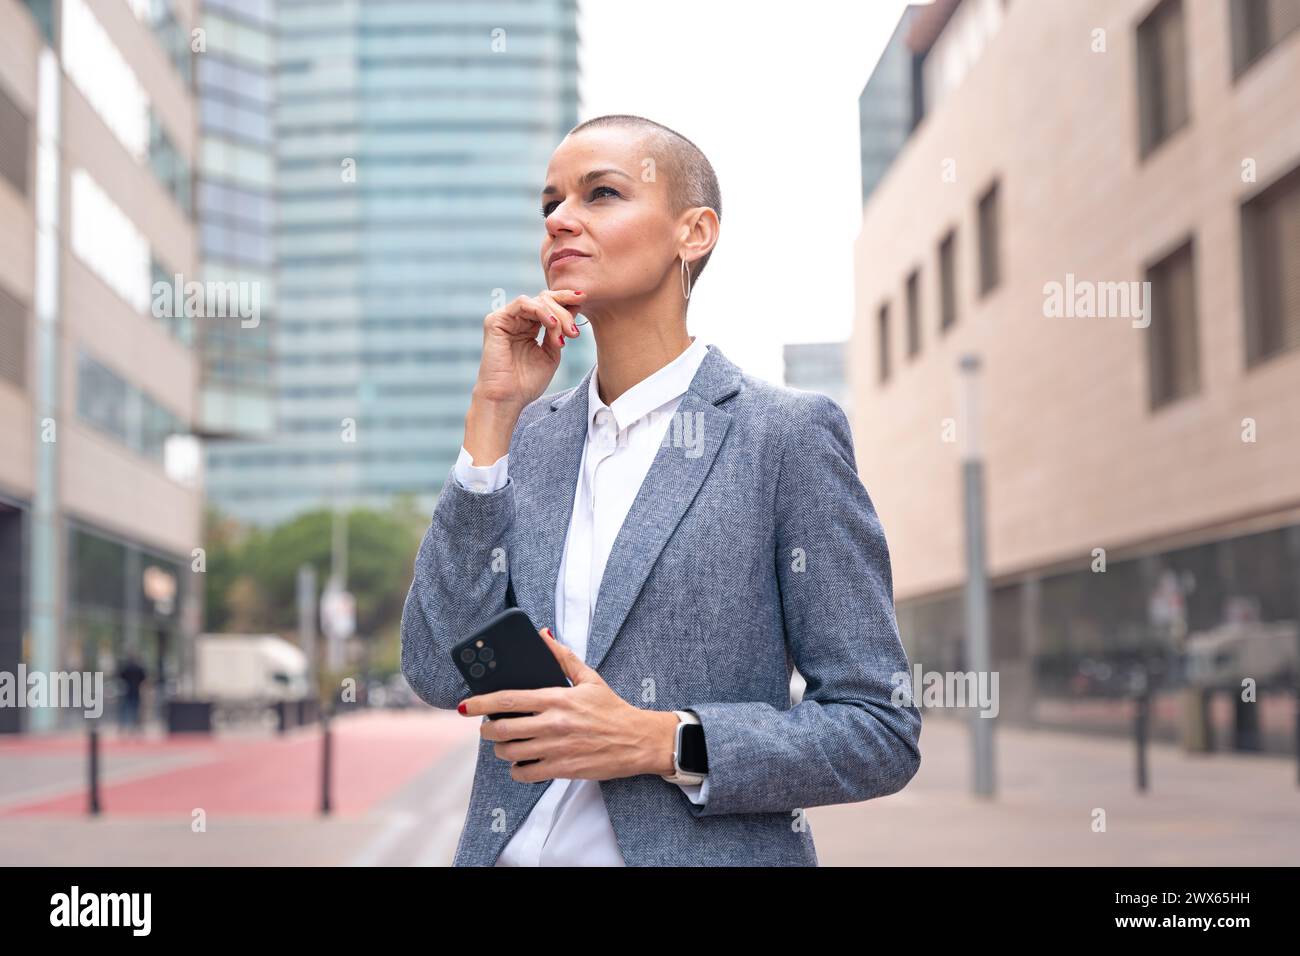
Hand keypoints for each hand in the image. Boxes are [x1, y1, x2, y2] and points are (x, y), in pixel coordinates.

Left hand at [458, 627, 673, 783]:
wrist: (638, 740)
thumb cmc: (613, 709)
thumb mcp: (589, 678)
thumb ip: (562, 656)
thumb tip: (542, 634)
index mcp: (557, 698)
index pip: (508, 699)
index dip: (481, 703)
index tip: (465, 705)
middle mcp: (553, 724)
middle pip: (502, 729)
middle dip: (487, 730)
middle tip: (488, 727)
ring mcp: (556, 749)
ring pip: (510, 752)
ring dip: (502, 749)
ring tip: (507, 743)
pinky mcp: (562, 769)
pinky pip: (525, 773)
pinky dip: (518, 769)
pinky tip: (523, 761)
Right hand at [472, 289, 585, 410]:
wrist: (507, 399)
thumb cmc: (526, 383)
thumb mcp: (551, 355)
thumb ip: (558, 333)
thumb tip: (572, 311)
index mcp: (529, 327)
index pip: (549, 305)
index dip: (566, 301)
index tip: (584, 301)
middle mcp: (517, 321)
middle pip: (545, 300)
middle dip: (564, 310)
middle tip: (574, 329)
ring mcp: (506, 319)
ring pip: (536, 301)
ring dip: (555, 313)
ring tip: (565, 330)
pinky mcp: (496, 321)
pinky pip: (522, 304)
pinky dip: (540, 310)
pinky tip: (552, 323)